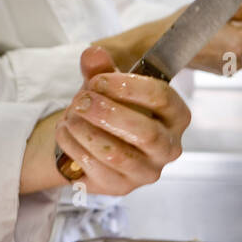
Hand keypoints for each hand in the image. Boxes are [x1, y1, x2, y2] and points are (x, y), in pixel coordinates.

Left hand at [52, 46, 190, 194]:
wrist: (90, 140)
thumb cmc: (108, 108)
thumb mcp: (104, 84)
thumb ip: (99, 68)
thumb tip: (93, 54)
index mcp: (176, 116)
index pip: (162, 98)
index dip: (127, 87)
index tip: (97, 81)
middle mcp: (168, 147)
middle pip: (145, 132)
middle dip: (107, 113)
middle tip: (81, 101)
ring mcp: (146, 172)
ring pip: (117, 155)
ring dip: (87, 132)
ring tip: (70, 116)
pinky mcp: (121, 187)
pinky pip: (96, 169)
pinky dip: (75, 147)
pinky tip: (66, 131)